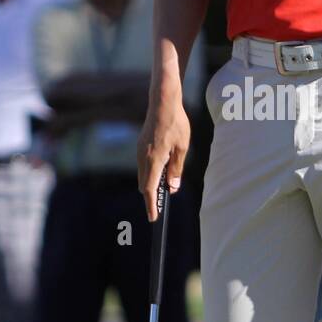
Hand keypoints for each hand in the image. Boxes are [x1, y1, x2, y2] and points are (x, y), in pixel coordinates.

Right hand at [137, 93, 189, 221]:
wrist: (162, 103)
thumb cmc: (175, 124)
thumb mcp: (182, 148)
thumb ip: (176, 168)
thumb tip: (172, 187)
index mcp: (154, 160)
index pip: (149, 189)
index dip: (151, 205)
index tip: (153, 217)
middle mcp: (143, 157)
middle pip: (144, 184)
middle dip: (151, 197)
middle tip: (159, 208)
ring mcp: (140, 151)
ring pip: (142, 175)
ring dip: (150, 184)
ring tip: (163, 190)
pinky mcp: (141, 146)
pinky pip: (143, 165)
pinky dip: (149, 173)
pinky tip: (160, 173)